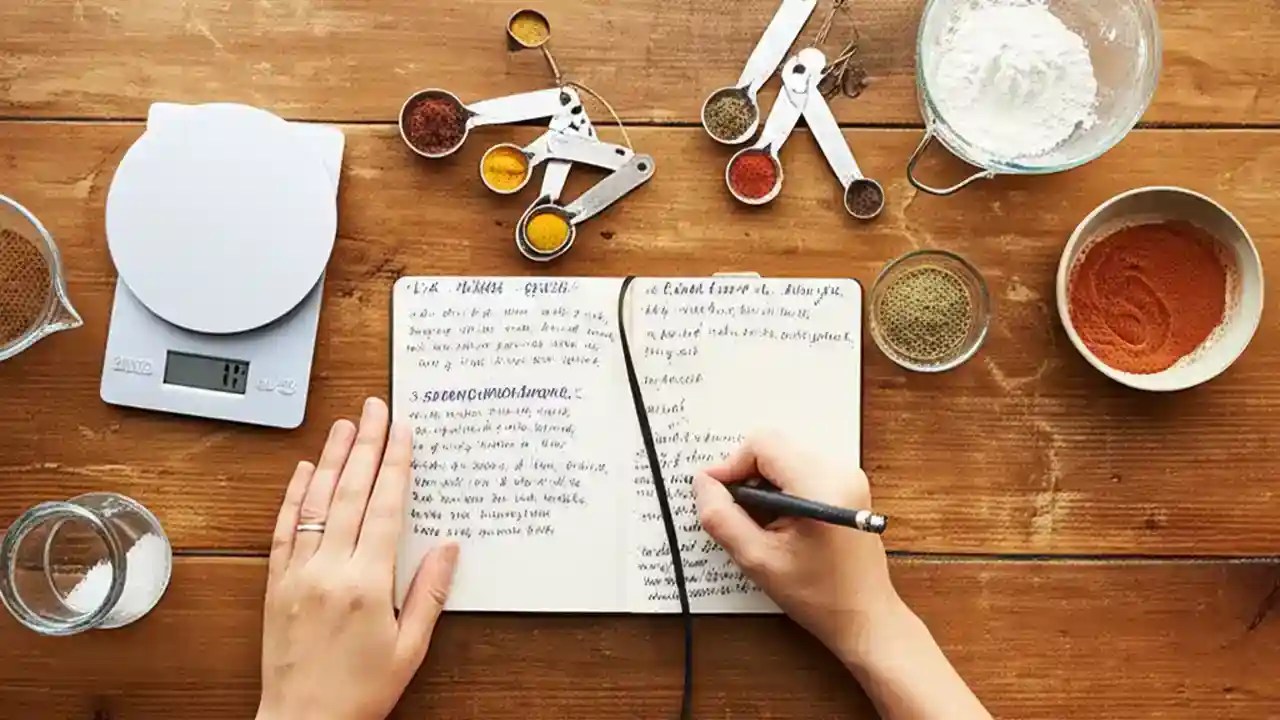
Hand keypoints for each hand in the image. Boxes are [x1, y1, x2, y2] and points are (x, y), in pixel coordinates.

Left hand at [258, 397, 459, 719]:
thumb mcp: (410, 647)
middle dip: (365, 444)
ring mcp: (297, 573)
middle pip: (350, 492)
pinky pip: (283, 529)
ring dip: (329, 458)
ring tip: (343, 425)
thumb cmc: (360, 691)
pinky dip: (292, 497)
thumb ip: (429, 593)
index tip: (402, 431)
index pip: (384, 506)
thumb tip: (447, 547)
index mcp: (367, 583)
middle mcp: (328, 569)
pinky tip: (301, 472)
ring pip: (314, 502)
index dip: (395, 463)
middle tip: (374, 408)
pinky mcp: (275, 584)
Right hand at [693, 434, 902, 666]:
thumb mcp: (758, 560)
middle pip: (774, 447)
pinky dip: (780, 487)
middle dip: (746, 475)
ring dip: (762, 483)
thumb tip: (702, 484)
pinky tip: (778, 521)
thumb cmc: (819, 595)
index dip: (730, 464)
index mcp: (821, 486)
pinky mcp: (847, 484)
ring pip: (784, 456)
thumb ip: (722, 518)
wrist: (864, 616)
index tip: (715, 494)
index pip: (763, 444)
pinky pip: (800, 468)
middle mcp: (839, 471)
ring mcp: (847, 476)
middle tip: (737, 514)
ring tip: (760, 523)